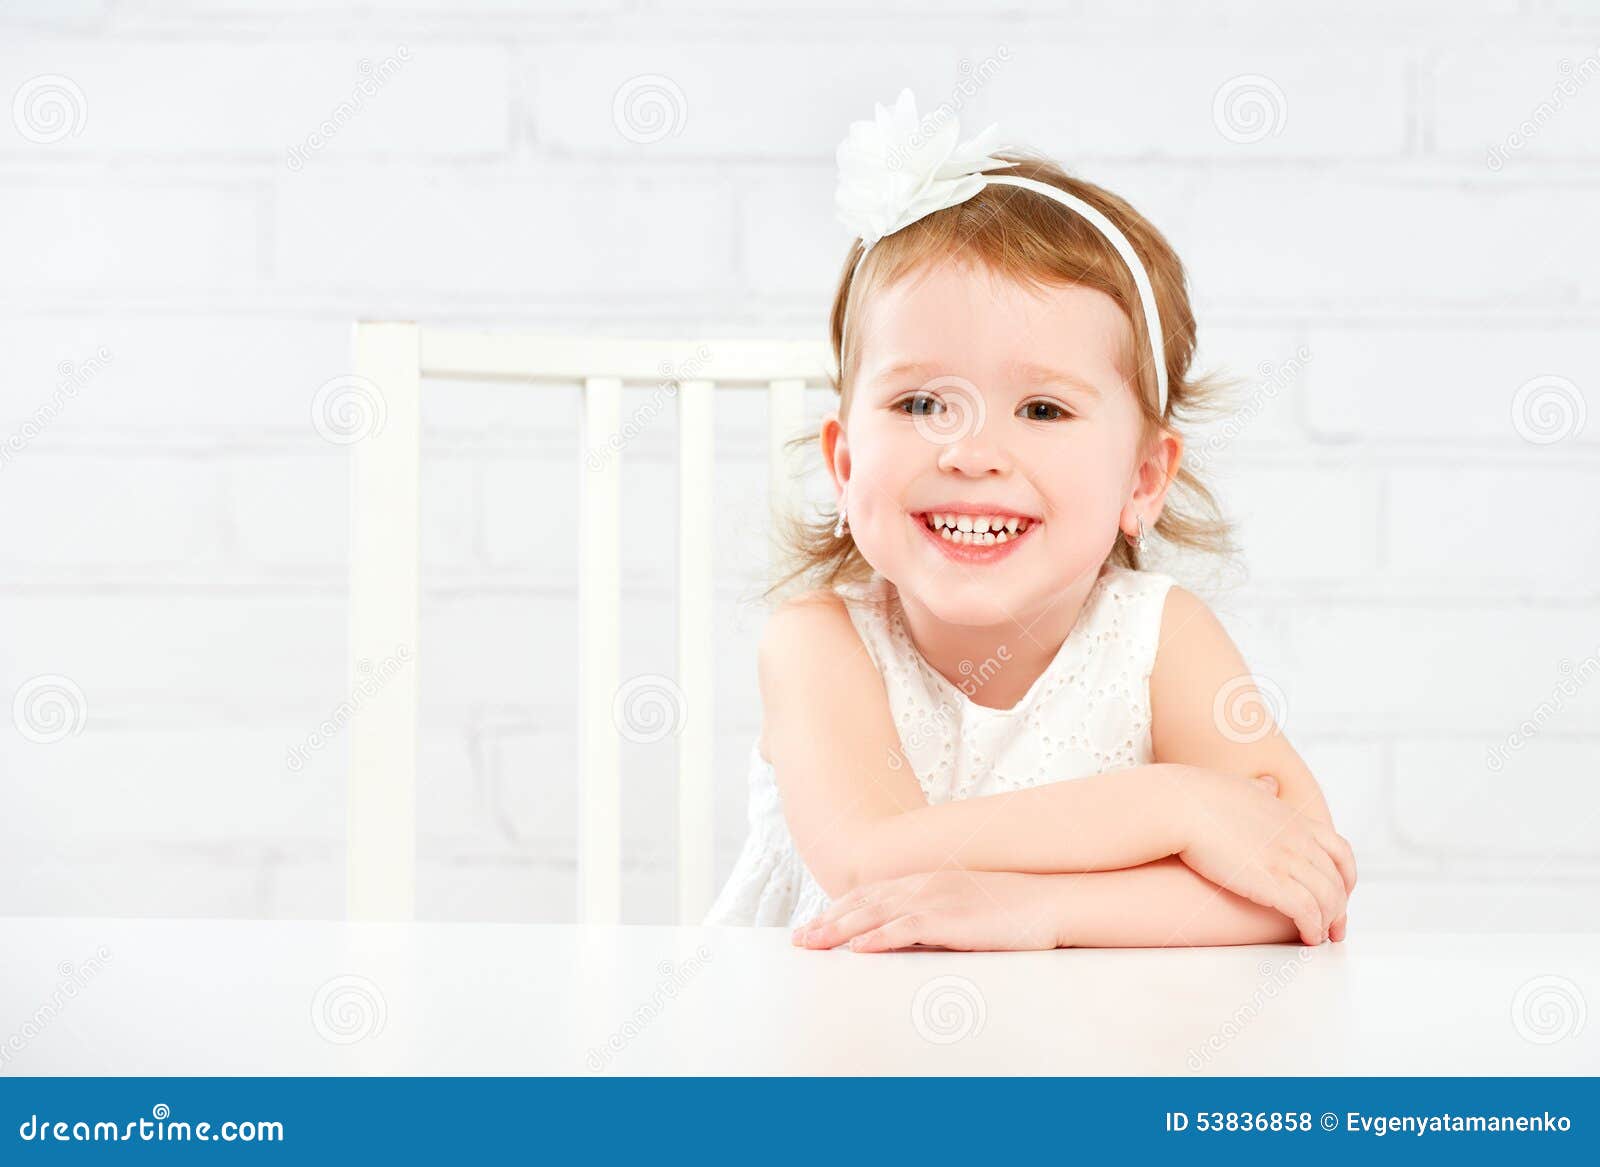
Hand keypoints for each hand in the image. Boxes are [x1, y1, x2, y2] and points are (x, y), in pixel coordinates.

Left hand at [790, 870, 1065, 952]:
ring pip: (874, 914)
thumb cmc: (1011, 911)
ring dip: (838, 930)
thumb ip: (932, 923)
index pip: (870, 895)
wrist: (1049, 902)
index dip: (839, 910)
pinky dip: (877, 938)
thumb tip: (905, 942)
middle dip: (827, 921)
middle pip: (862, 903)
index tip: (815, 925)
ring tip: (812, 943)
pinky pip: (904, 930)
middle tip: (799, 939)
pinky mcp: (948, 918)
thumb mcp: (963, 912)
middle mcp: (922, 885)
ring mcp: (934, 899)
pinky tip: (856, 949)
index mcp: (925, 882)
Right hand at [1173, 770, 1356, 945]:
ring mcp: (1288, 860)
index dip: (1345, 876)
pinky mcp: (1273, 882)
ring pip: (1328, 899)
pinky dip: (1313, 928)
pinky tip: (1306, 937)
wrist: (1183, 807)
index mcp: (1294, 819)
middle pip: (1337, 880)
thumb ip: (1260, 790)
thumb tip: (1268, 784)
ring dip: (1328, 922)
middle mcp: (1298, 840)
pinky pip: (1308, 912)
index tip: (1340, 892)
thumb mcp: (1243, 787)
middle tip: (1335, 926)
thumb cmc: (1200, 797)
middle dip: (1340, 907)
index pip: (1339, 851)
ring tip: (1319, 936)